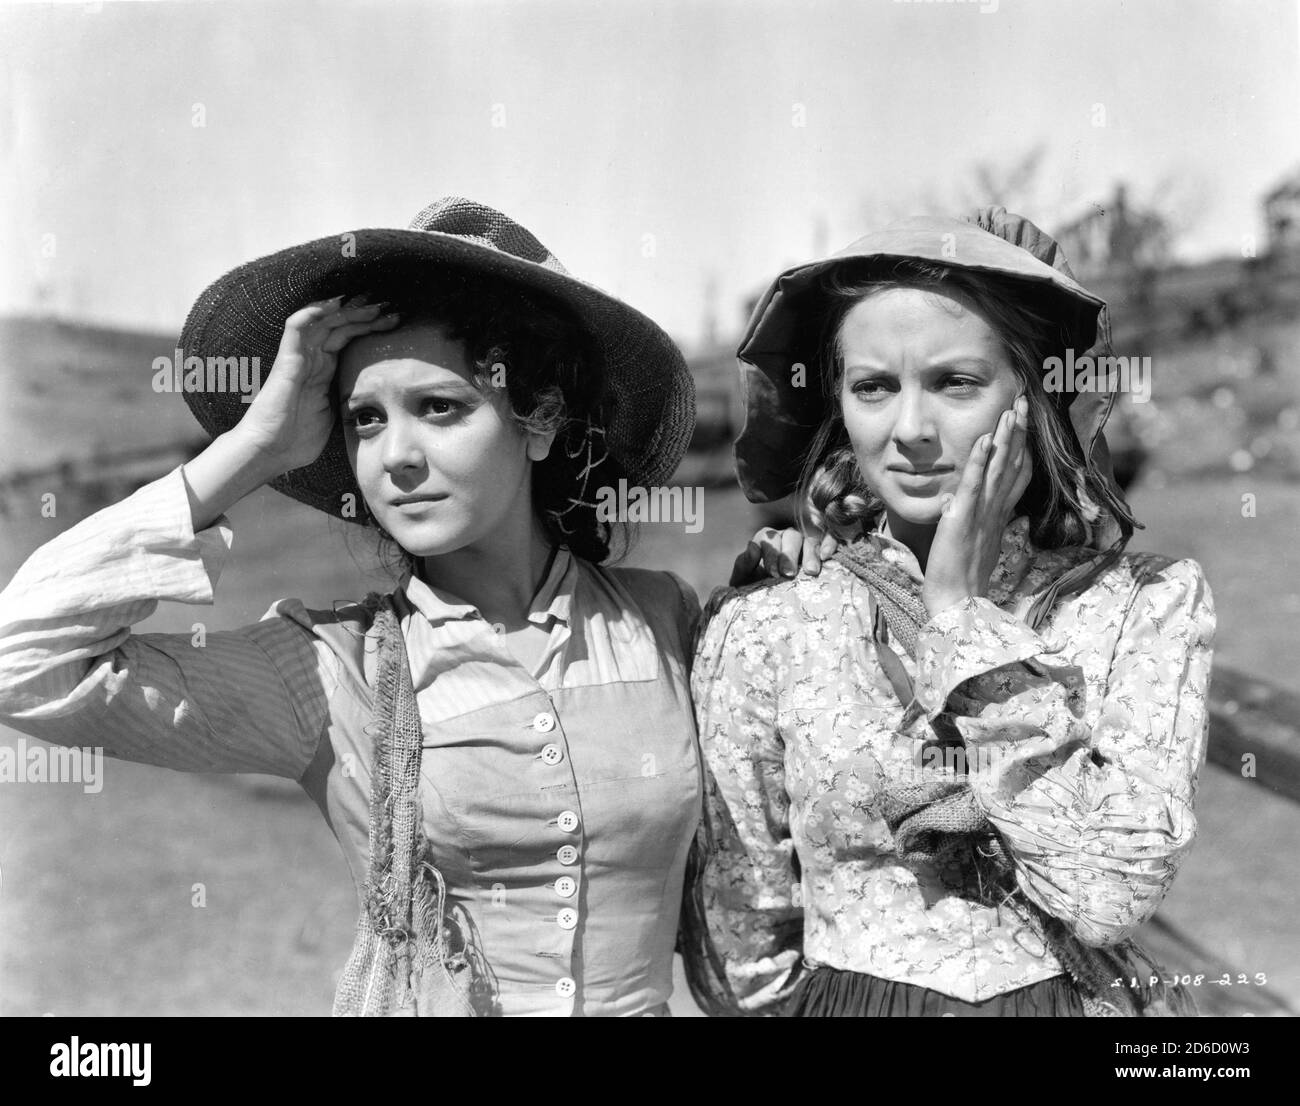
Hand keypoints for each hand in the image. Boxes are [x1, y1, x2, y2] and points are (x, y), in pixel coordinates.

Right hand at [232, 294, 400, 475]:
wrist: (269, 452)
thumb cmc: (296, 440)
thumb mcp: (334, 415)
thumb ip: (346, 399)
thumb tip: (371, 398)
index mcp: (324, 371)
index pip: (348, 338)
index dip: (370, 327)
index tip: (395, 322)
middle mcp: (312, 359)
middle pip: (340, 325)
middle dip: (365, 314)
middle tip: (390, 307)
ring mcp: (299, 358)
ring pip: (323, 321)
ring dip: (347, 310)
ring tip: (371, 304)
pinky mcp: (287, 361)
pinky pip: (297, 328)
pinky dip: (313, 312)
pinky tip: (334, 304)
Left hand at [729, 524, 839, 585]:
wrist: (767, 600)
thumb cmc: (755, 588)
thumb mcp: (744, 579)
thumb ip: (745, 563)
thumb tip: (753, 547)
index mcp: (767, 541)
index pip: (769, 538)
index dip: (771, 553)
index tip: (773, 573)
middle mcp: (787, 538)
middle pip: (791, 536)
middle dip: (789, 555)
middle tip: (789, 574)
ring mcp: (805, 543)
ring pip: (810, 540)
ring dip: (810, 553)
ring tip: (811, 571)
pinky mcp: (822, 551)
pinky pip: (829, 540)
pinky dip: (829, 543)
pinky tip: (827, 556)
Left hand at [921, 395, 1031, 617]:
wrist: (957, 602)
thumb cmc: (961, 576)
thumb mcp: (971, 541)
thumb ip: (968, 518)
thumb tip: (956, 501)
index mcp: (998, 515)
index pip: (1015, 475)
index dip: (1021, 448)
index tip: (1023, 424)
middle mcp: (995, 511)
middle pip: (1013, 465)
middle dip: (1018, 434)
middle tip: (1022, 404)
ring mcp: (982, 514)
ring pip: (999, 469)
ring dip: (1005, 439)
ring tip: (1010, 411)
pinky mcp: (963, 519)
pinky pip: (973, 485)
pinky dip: (980, 461)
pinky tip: (984, 439)